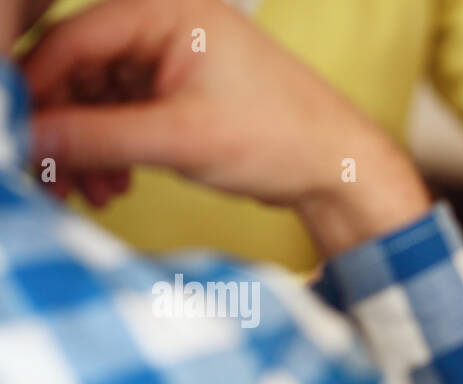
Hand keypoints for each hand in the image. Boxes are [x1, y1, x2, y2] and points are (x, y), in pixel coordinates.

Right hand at [22, 0, 429, 255]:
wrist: (339, 168)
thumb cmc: (279, 140)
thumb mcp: (181, 140)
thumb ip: (99, 138)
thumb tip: (30, 140)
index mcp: (169, 10)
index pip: (73, 38)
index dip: (38, 90)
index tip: (19, 138)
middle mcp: (167, 23)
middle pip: (80, 69)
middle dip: (64, 127)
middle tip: (50, 179)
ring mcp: (174, 57)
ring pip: (99, 97)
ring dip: (88, 147)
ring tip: (94, 193)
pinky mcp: (181, 90)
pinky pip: (124, 113)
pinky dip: (113, 149)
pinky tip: (115, 185)